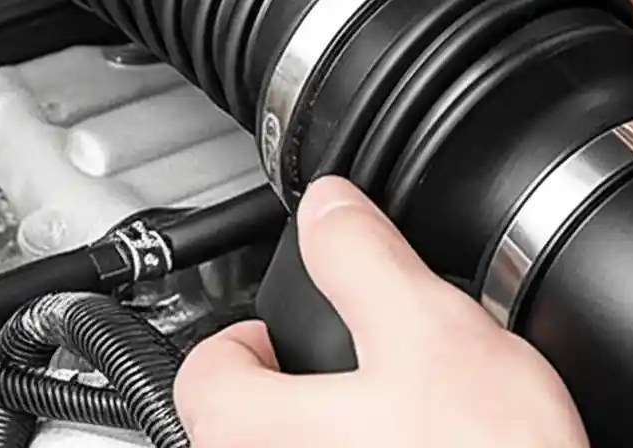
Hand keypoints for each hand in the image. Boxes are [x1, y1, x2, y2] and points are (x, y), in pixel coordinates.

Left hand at [175, 177, 588, 447]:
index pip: (202, 375)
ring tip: (400, 421)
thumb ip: (364, 258)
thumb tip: (329, 208)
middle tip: (360, 375)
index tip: (282, 336)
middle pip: (243, 428)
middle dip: (292, 392)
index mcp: (256, 434)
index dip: (245, 338)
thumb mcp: (429, 328)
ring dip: (333, 433)